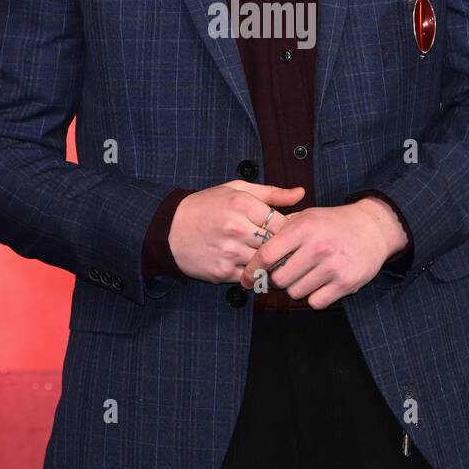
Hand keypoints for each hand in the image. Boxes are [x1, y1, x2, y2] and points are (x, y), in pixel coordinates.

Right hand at [168, 181, 305, 283]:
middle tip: (288, 248)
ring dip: (271, 263)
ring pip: (265, 263)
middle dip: (284, 248)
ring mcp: (228, 252)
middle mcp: (235, 228)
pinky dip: (255, 274)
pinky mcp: (221, 272)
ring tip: (271, 257)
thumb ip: (271, 193)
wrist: (168, 229)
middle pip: (276, 244)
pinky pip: (250, 277)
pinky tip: (252, 265)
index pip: (282, 223)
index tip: (291, 232)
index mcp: (241, 204)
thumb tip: (301, 194)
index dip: (290, 230)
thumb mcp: (235, 190)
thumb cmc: (205, 206)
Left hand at [239, 198, 409, 308]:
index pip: (268, 254)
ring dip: (296, 288)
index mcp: (305, 227)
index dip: (253, 269)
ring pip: (296, 292)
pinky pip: (316, 302)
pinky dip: (314, 297)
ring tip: (306, 275)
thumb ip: (281, 229)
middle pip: (279, 279)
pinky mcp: (346, 283)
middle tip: (285, 273)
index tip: (247, 278)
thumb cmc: (334, 223)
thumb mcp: (307, 215)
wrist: (374, 229)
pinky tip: (320, 283)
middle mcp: (318, 247)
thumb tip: (254, 250)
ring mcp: (333, 266)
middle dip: (277, 279)